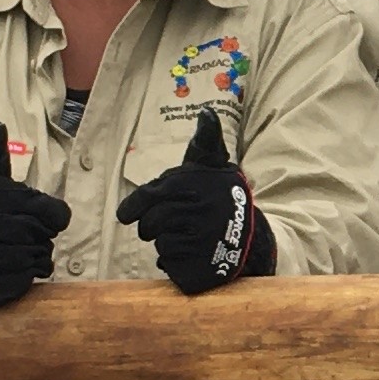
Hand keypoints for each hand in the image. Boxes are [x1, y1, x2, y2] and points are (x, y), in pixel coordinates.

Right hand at [0, 124, 70, 304]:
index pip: (55, 214)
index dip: (50, 214)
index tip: (34, 212)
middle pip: (46, 235)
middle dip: (39, 233)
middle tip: (17, 229)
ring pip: (41, 257)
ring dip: (33, 253)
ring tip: (10, 246)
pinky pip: (28, 278)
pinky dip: (25, 273)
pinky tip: (8, 264)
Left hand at [114, 111, 273, 294]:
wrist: (252, 238)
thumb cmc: (223, 199)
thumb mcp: (215, 167)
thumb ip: (205, 141)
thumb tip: (206, 112)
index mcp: (194, 185)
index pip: (150, 196)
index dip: (134, 206)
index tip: (126, 215)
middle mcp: (198, 211)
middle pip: (151, 223)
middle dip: (152, 226)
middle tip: (164, 226)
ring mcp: (200, 241)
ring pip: (160, 243)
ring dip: (167, 243)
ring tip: (187, 237)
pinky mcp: (199, 267)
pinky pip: (169, 263)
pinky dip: (174, 262)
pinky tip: (191, 254)